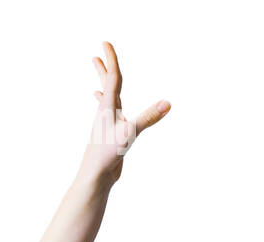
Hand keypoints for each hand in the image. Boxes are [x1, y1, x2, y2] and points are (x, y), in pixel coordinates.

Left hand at [80, 41, 169, 189]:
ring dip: (105, 82)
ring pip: (108, 97)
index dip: (110, 59)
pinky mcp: (111, 134)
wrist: (96, 177)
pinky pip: (112, 112)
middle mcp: (106, 112)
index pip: (111, 77)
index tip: (105, 43)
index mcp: (108, 107)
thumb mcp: (130, 134)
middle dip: (104, 67)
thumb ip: (149, 117)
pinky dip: (110, 103)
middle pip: (106, 84)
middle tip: (99, 53)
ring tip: (102, 73)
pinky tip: (108, 106)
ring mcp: (108, 123)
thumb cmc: (107, 155)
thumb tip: (168, 103)